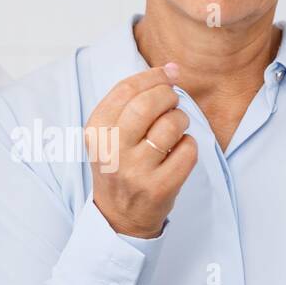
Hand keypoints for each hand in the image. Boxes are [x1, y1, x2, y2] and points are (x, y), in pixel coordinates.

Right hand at [85, 64, 197, 237]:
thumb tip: (173, 68)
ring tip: (174, 131)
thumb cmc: (120, 165)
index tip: (169, 73)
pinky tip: (177, 153)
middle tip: (172, 103)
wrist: (119, 217)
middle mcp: (112, 150)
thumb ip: (134, 100)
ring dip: (181, 121)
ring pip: (172, 124)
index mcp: (96, 131)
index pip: (126, 89)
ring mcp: (135, 171)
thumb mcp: (110, 133)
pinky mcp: (160, 187)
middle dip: (168, 95)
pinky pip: (188, 149)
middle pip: (148, 103)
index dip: (154, 76)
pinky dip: (189, 146)